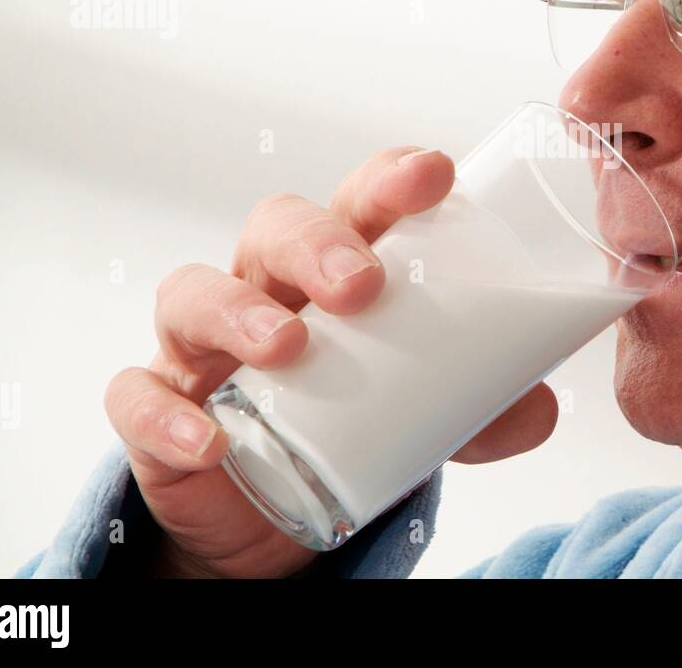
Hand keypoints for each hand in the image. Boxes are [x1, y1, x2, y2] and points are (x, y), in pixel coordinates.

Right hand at [104, 146, 558, 576]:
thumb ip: (483, 406)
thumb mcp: (426, 411)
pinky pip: (139, 395)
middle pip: (276, 228)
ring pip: (195, 293)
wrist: (270, 507)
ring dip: (239, 312)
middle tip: (362, 282)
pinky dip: (166, 414)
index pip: (359, 200)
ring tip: (289, 347)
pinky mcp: (160, 406)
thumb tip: (542, 405)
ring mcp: (204, 345)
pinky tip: (210, 440)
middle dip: (318, 241)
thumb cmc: (348, 417)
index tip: (436, 175)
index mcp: (337, 270)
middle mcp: (267, 288)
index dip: (389, 179)